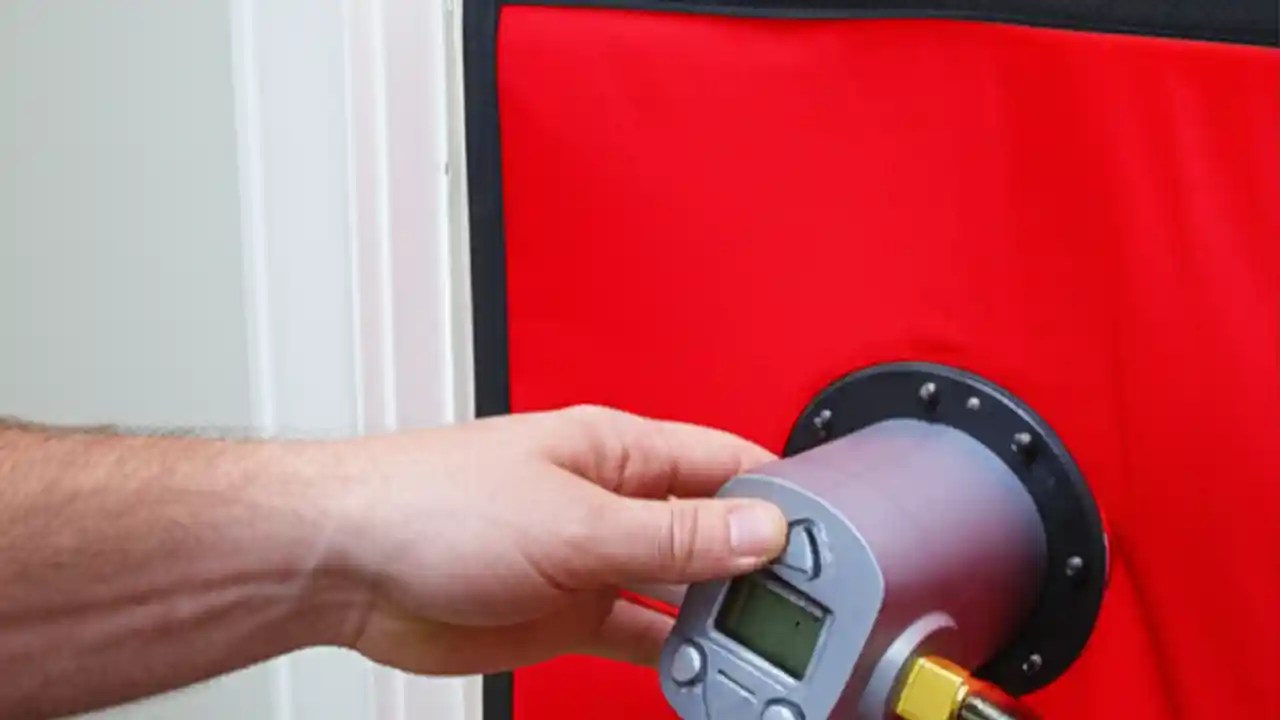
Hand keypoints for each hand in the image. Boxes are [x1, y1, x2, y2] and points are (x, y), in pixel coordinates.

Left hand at [322, 405, 787, 674]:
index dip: (781, 499)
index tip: (832, 538)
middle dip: (755, 566)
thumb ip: (670, 533)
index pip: (725, 463)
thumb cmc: (431, 503)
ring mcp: (588, 559)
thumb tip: (758, 529)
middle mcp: (610, 502)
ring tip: (760, 649)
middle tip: (801, 611)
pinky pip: (636, 634)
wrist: (345, 565)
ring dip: (714, 617)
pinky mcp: (563, 613)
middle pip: (710, 531)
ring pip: (677, 588)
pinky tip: (699, 671)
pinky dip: (668, 654)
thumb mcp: (573, 519)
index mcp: (617, 451)